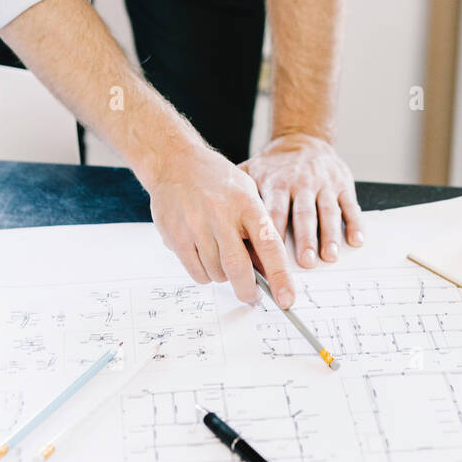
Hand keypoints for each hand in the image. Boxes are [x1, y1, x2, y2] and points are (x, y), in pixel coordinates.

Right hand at [146, 139, 294, 307]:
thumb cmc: (216, 180)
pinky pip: (197, 272)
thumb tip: (267, 269)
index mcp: (246, 203)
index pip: (269, 245)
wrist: (174, 162)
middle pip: (238, 268)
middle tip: (252, 297)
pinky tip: (205, 256)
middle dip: (248, 290)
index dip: (280, 276)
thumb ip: (258, 227)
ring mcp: (196, 226)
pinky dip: (205, 274)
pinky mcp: (176, 237)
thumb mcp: (246, 193)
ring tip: (222, 256)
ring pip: (217, 273)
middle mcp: (221, 215)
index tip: (286, 299)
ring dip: (224, 276)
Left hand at [240, 133, 363, 268]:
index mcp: (277, 182)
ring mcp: (324, 184)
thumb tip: (213, 221)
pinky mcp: (343, 184)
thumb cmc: (275, 164)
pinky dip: (355, 223)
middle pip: (303, 213)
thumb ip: (238, 195)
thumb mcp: (253, 171)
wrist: (303, 138)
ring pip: (328, 211)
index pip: (275, 210)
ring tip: (329, 256)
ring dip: (329, 235)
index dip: (275, 232)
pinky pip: (350, 205)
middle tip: (306, 263)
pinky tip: (355, 240)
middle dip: (305, 238)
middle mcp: (301, 183)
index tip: (273, 255)